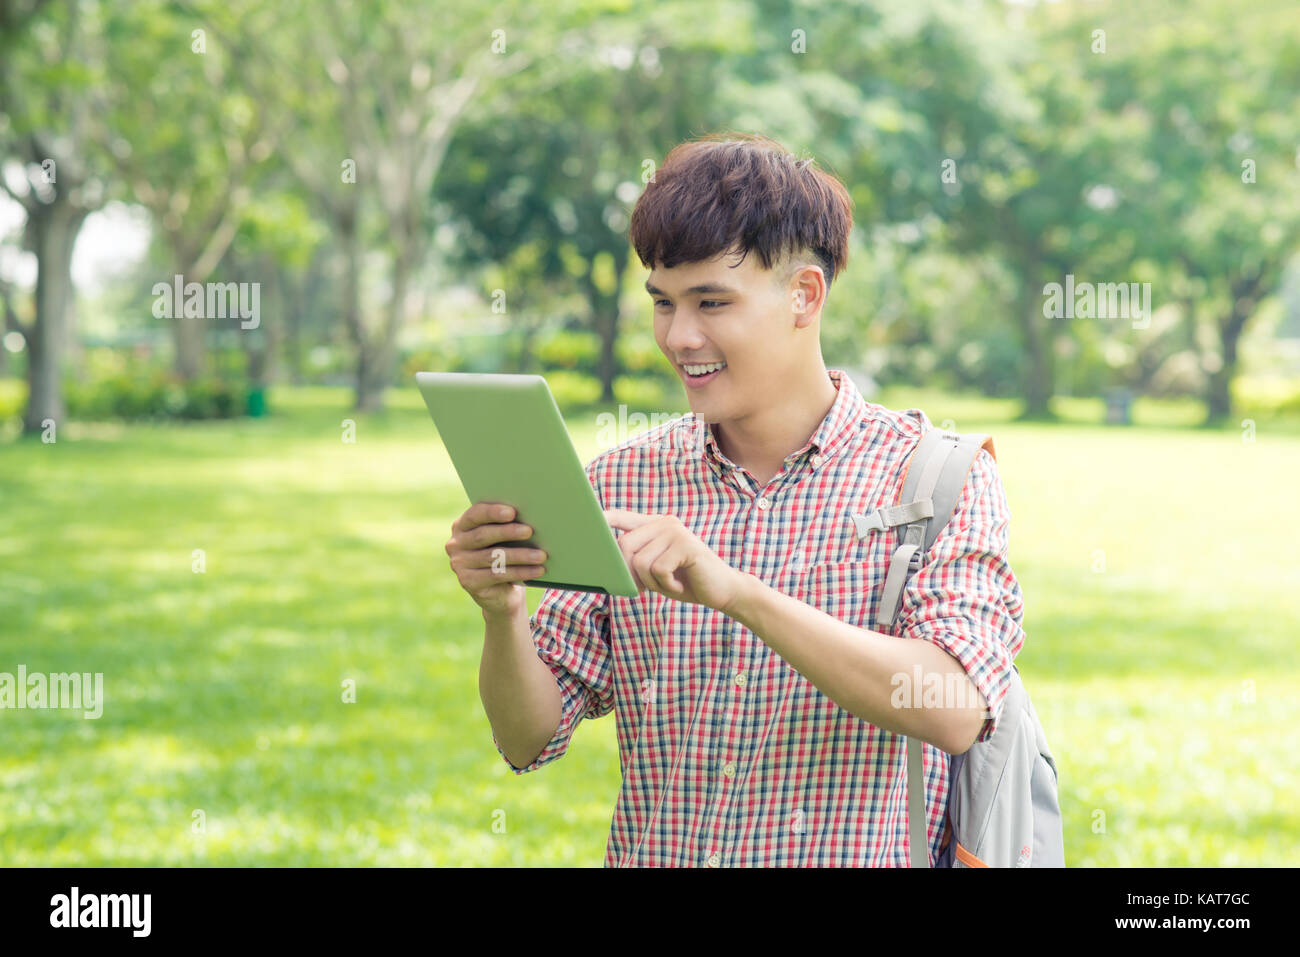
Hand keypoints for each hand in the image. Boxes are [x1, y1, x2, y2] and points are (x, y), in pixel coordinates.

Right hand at [445, 502, 547, 616]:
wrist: (500, 592)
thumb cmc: (504, 555)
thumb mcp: (503, 539)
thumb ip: (506, 526)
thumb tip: (531, 516)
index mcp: (462, 525)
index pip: (475, 514)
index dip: (493, 512)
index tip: (512, 512)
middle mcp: (456, 544)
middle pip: (483, 535)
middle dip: (508, 532)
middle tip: (529, 531)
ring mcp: (459, 565)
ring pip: (493, 557)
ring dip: (520, 555)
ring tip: (541, 555)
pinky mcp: (468, 583)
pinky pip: (498, 575)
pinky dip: (521, 572)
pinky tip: (538, 570)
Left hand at [604, 508, 748, 611]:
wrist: (722, 591)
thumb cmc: (685, 581)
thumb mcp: (655, 571)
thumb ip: (635, 561)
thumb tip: (607, 562)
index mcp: (654, 525)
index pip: (620, 517)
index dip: (602, 519)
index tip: (585, 519)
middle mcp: (664, 523)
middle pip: (624, 546)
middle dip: (632, 573)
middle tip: (651, 586)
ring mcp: (676, 531)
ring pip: (640, 562)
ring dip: (652, 583)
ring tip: (671, 583)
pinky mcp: (686, 545)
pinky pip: (658, 569)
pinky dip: (666, 585)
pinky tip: (680, 584)